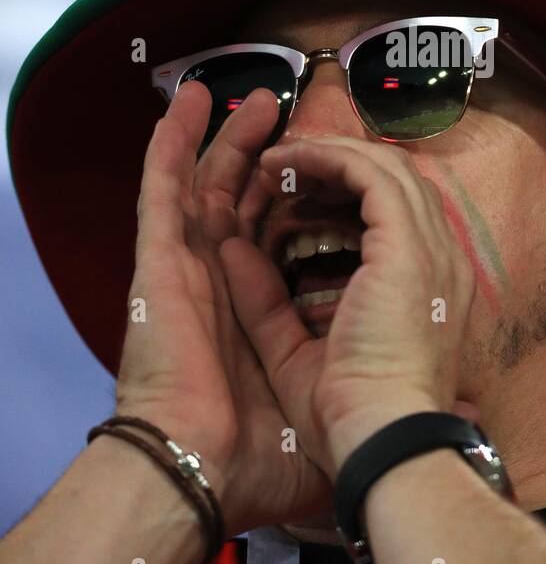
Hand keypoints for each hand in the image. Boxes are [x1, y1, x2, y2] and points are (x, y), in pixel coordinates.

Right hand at [115, 82, 335, 538]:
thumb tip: (366, 358)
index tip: (336, 174)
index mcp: (271, 314)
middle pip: (251, 201)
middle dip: (275, 158)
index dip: (311, 199)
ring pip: (208, 182)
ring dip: (230, 136)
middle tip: (291, 119)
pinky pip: (162, 189)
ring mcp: (190, 271)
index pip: (289, 238)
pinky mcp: (161, 264)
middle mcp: (229, 286)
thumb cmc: (297, 441)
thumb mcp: (336, 391)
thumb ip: (347, 365)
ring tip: (255, 99)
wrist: (231, 464)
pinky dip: (171, 145)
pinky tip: (189, 106)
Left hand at [222, 135, 477, 474]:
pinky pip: (367, 172)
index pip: (397, 216)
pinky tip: (283, 162)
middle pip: (395, 181)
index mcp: (429, 291)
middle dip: (338, 163)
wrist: (381, 443)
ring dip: (327, 153)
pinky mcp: (407, 242)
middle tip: (282, 168)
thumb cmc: (348, 420)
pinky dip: (325, 158)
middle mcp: (442, 260)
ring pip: (383, 166)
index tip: (294, 198)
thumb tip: (235, 250)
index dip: (345, 196)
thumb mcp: (294, 350)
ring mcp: (431, 247)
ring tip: (276, 159)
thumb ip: (268, 299)